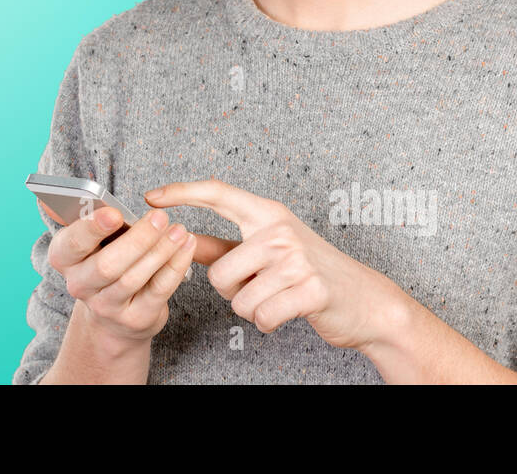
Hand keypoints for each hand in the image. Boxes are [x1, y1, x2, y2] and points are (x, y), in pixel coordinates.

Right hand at [39, 200, 197, 344]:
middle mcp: (79, 285)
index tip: (114, 213)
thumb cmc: (106, 259)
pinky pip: (158, 290)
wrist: (115, 313)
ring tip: (179, 230)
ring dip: (160, 250)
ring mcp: (106, 306)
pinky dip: (175, 266)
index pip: (72, 243)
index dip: (92, 228)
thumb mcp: (94, 239)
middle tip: (160, 217)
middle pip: (107, 265)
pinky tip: (187, 246)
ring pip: (134, 278)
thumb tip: (94, 199)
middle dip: (137, 240)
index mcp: (64, 257)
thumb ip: (95, 219)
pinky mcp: (135, 318)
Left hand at [144, 179, 401, 349]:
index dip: (181, 192)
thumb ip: (225, 245)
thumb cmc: (312, 272)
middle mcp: (280, 229)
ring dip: (253, 310)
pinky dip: (268, 323)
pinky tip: (287, 312)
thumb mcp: (268, 249)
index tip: (151, 197)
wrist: (366, 300)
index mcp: (268, 213)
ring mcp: (296, 258)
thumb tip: (184, 240)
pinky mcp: (309, 289)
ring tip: (278, 298)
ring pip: (239, 300)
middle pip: (220, 272)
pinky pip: (261, 317)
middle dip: (232, 292)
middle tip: (259, 288)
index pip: (217, 192)